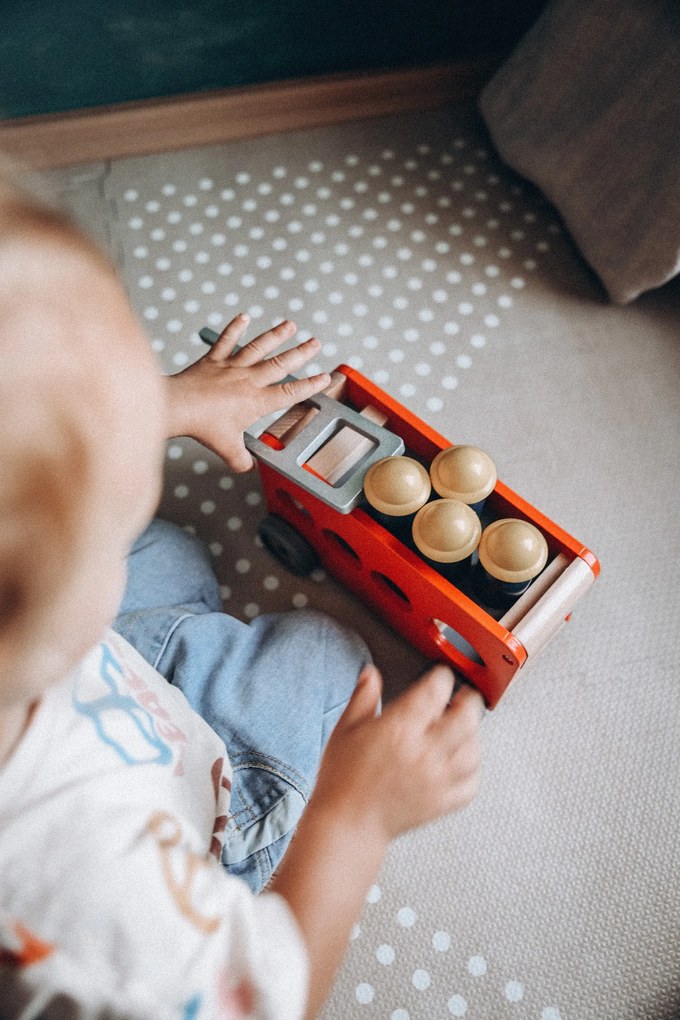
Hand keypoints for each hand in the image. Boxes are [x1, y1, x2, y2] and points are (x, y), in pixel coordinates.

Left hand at [164, 314, 330, 470]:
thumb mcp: (227, 449)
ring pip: (258, 348)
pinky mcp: (213, 360)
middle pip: (280, 364)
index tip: (324, 377)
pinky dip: (235, 328)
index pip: (290, 393)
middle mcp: (248, 380)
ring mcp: (231, 367)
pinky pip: (226, 341)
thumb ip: (241, 459)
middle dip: (300, 353)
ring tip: (290, 325)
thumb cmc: (202, 427)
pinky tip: (244, 317)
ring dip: (276, 335)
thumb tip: (247, 466)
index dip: (309, 386)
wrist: (177, 407)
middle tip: (315, 343)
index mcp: (256, 402)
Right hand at [312, 664, 482, 843]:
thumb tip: (371, 674)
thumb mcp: (346, 729)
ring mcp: (437, 779)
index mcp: (398, 729)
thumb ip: (363, 697)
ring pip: (474, 750)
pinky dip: (472, 769)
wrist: (348, 822)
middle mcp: (423, 753)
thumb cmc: (343, 779)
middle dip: (469, 700)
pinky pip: (472, 783)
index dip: (443, 677)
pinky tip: (461, 760)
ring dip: (473, 734)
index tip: (441, 675)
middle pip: (466, 718)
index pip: (435, 691)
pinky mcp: (443, 802)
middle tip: (464, 696)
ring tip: (462, 727)